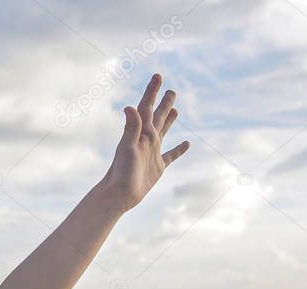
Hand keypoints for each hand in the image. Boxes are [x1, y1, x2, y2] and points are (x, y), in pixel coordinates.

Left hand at [101, 73, 189, 212]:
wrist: (119, 194)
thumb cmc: (121, 171)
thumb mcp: (127, 147)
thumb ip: (131, 127)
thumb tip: (131, 107)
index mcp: (140, 132)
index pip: (147, 107)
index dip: (152, 91)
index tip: (158, 75)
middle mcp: (146, 140)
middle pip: (157, 117)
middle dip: (163, 103)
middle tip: (171, 90)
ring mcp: (152, 153)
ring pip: (164, 132)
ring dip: (169, 120)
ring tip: (175, 109)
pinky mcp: (157, 167)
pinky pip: (171, 155)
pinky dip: (179, 149)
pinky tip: (187, 143)